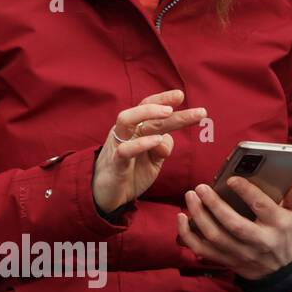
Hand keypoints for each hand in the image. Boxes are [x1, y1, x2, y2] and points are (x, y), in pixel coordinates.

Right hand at [92, 89, 206, 213]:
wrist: (109, 197)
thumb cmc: (131, 173)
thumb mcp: (154, 160)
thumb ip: (163, 148)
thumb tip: (165, 139)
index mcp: (134, 130)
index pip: (147, 108)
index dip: (162, 99)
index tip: (180, 94)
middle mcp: (125, 133)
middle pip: (142, 111)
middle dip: (163, 104)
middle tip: (181, 99)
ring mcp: (118, 145)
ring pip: (126, 120)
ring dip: (147, 113)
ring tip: (168, 113)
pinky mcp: (115, 162)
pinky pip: (126, 149)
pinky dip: (142, 143)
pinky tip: (157, 140)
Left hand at [178, 175, 291, 280]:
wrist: (282, 269)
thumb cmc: (285, 233)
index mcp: (278, 226)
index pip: (261, 207)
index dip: (246, 191)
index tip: (231, 179)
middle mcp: (259, 241)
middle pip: (233, 224)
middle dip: (214, 205)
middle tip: (201, 187)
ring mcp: (241, 253)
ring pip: (215, 237)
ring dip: (198, 216)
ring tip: (190, 196)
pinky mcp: (226, 260)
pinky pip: (201, 250)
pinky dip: (187, 235)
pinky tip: (181, 217)